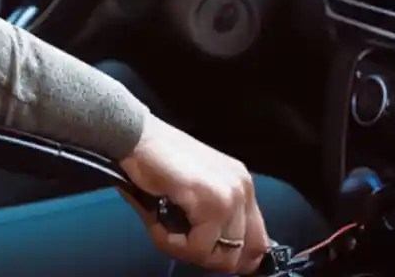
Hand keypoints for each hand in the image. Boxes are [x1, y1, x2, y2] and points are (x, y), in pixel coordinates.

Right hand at [118, 114, 269, 274]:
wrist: (136, 136)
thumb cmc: (155, 161)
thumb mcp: (194, 188)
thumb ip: (210, 216)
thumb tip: (213, 255)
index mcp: (241, 184)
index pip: (259, 240)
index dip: (235, 257)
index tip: (208, 256)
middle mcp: (243, 189)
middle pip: (245, 254)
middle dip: (211, 259)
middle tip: (182, 244)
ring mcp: (230, 195)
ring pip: (222, 256)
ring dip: (189, 251)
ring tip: (164, 231)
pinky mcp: (210, 201)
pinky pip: (198, 246)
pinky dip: (173, 243)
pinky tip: (157, 223)